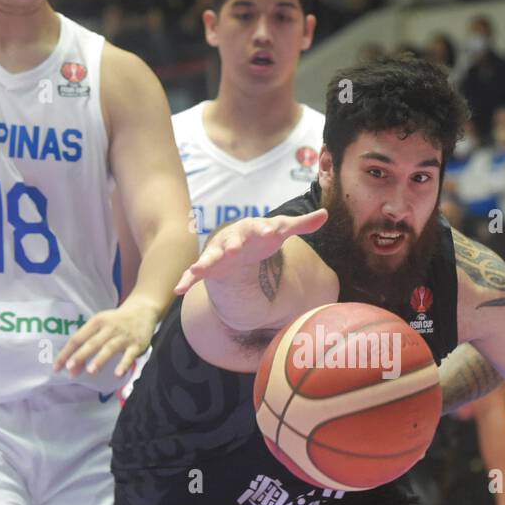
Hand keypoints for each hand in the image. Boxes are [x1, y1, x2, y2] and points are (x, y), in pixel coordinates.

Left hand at [54, 296, 157, 378]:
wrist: (144, 310)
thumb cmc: (116, 321)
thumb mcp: (101, 325)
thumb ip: (88, 343)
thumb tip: (73, 366)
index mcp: (96, 322)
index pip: (78, 338)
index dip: (66, 353)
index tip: (57, 367)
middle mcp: (109, 328)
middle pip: (92, 343)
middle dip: (80, 355)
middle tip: (70, 367)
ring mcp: (123, 337)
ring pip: (109, 348)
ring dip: (100, 360)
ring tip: (91, 371)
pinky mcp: (137, 345)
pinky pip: (129, 356)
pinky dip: (124, 364)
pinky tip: (117, 374)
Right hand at [173, 208, 327, 295]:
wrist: (236, 248)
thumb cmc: (261, 239)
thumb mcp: (280, 231)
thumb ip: (301, 224)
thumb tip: (326, 214)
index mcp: (251, 229)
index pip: (258, 227)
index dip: (263, 229)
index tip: (270, 231)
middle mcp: (232, 239)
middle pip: (232, 240)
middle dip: (233, 244)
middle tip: (235, 249)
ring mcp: (217, 254)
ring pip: (210, 257)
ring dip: (206, 261)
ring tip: (200, 268)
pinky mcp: (206, 268)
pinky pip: (193, 274)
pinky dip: (185, 280)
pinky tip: (178, 290)